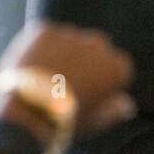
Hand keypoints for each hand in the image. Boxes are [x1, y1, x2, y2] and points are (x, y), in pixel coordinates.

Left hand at [0, 21, 135, 137]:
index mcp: (117, 66)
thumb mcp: (94, 123)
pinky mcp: (45, 30)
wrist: (26, 113)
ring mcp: (71, 34)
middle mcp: (98, 44)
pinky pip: (46, 37)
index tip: (87, 92)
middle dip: (83, 60)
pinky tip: (33, 67)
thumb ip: (114, 111)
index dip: (100, 80)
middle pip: (94, 48)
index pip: (114, 66)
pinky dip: (41, 48)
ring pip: (69, 41)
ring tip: (45, 77)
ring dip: (62, 53)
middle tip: (65, 82)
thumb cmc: (64, 122)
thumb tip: (127, 105)